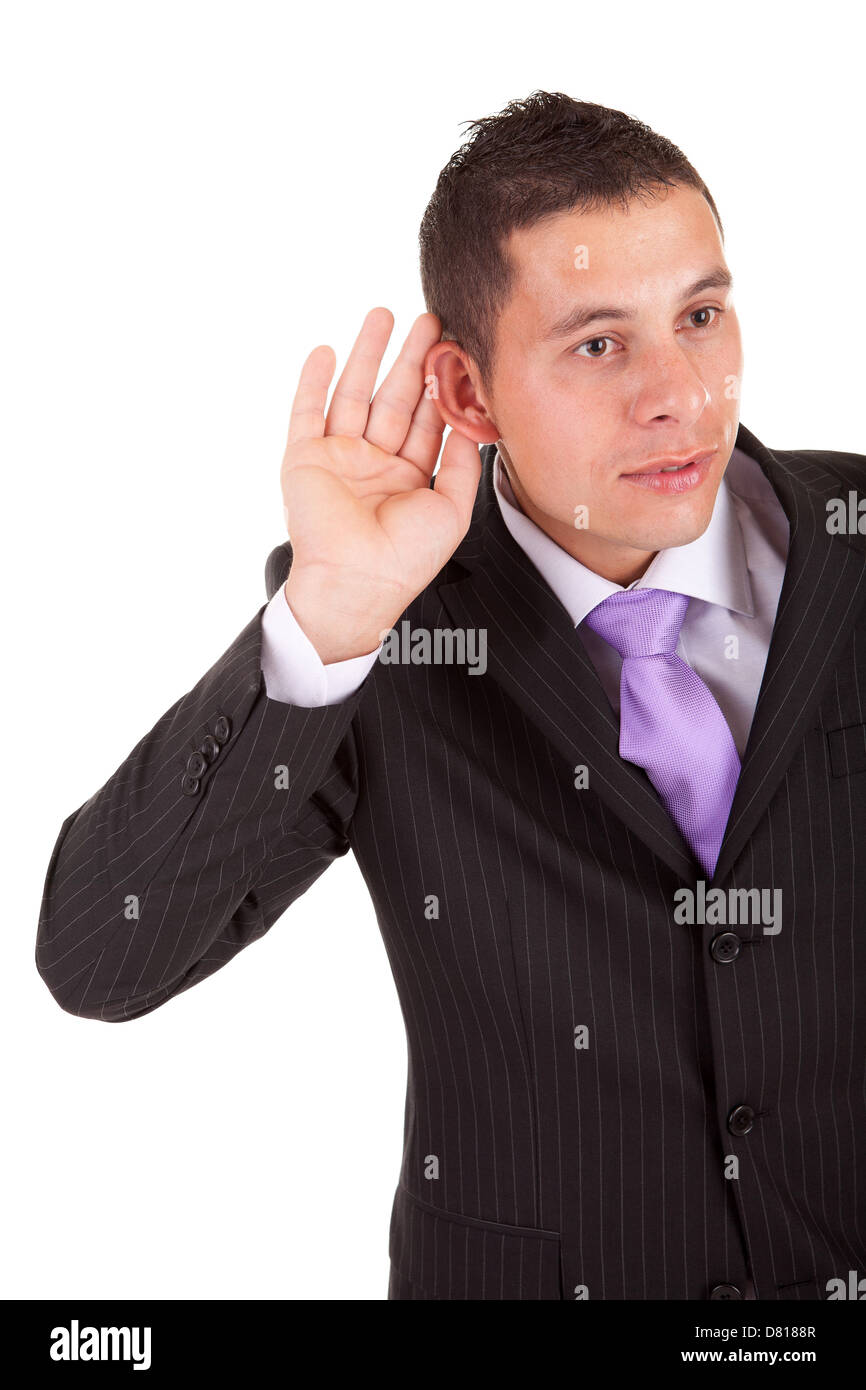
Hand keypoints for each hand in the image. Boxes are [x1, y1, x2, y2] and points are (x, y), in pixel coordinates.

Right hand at [280, 307, 481, 662]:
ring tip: (382, 313)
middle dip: (411, 357)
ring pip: (354, 394)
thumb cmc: (407, 557)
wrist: (357, 581)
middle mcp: (373, 463)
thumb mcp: (451, 509)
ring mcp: (338, 458)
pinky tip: (325, 350)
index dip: (441, 385)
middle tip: (429, 318)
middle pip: (395, 397)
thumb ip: (461, 463)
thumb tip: (470, 420)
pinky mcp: (304, 459)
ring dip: (367, 354)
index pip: (428, 420)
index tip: (457, 348)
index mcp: (408, 476)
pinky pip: (307, 412)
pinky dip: (313, 382)